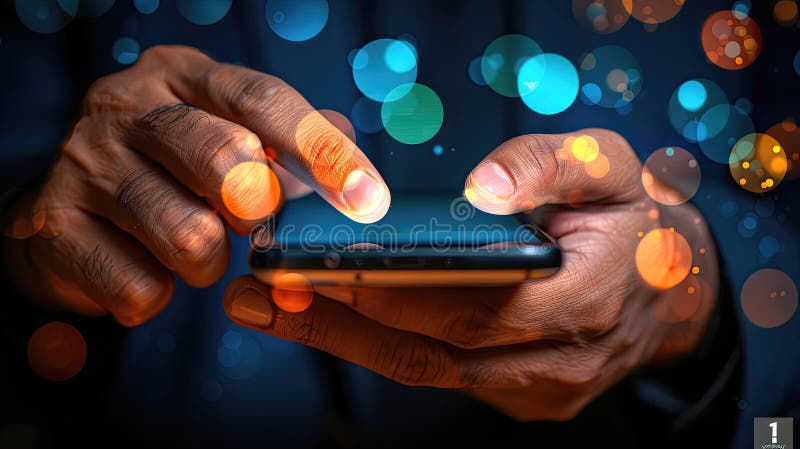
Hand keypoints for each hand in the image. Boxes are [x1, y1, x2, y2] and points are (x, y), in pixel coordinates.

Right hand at [2, 45, 388, 325]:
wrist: (68, 215)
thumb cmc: (169, 172)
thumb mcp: (226, 135)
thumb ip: (289, 144)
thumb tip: (355, 166)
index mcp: (181, 76)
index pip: (262, 100)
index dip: (321, 152)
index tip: (367, 198)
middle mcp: (127, 107)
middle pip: (227, 158)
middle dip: (258, 209)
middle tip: (250, 223)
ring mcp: (83, 163)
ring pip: (189, 235)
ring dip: (208, 261)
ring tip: (194, 251)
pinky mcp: (54, 226)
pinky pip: (140, 287)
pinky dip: (159, 294)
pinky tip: (149, 273)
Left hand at [223, 129, 718, 419]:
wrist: (668, 285)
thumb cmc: (631, 218)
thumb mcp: (609, 165)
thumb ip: (548, 165)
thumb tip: (480, 188)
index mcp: (583, 300)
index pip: (469, 308)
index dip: (387, 295)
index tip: (313, 270)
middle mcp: (558, 361)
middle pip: (430, 353)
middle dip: (338, 324)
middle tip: (261, 293)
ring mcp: (538, 390)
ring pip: (426, 374)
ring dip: (345, 342)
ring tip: (274, 309)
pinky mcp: (522, 398)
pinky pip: (441, 375)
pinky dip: (382, 346)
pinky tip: (333, 315)